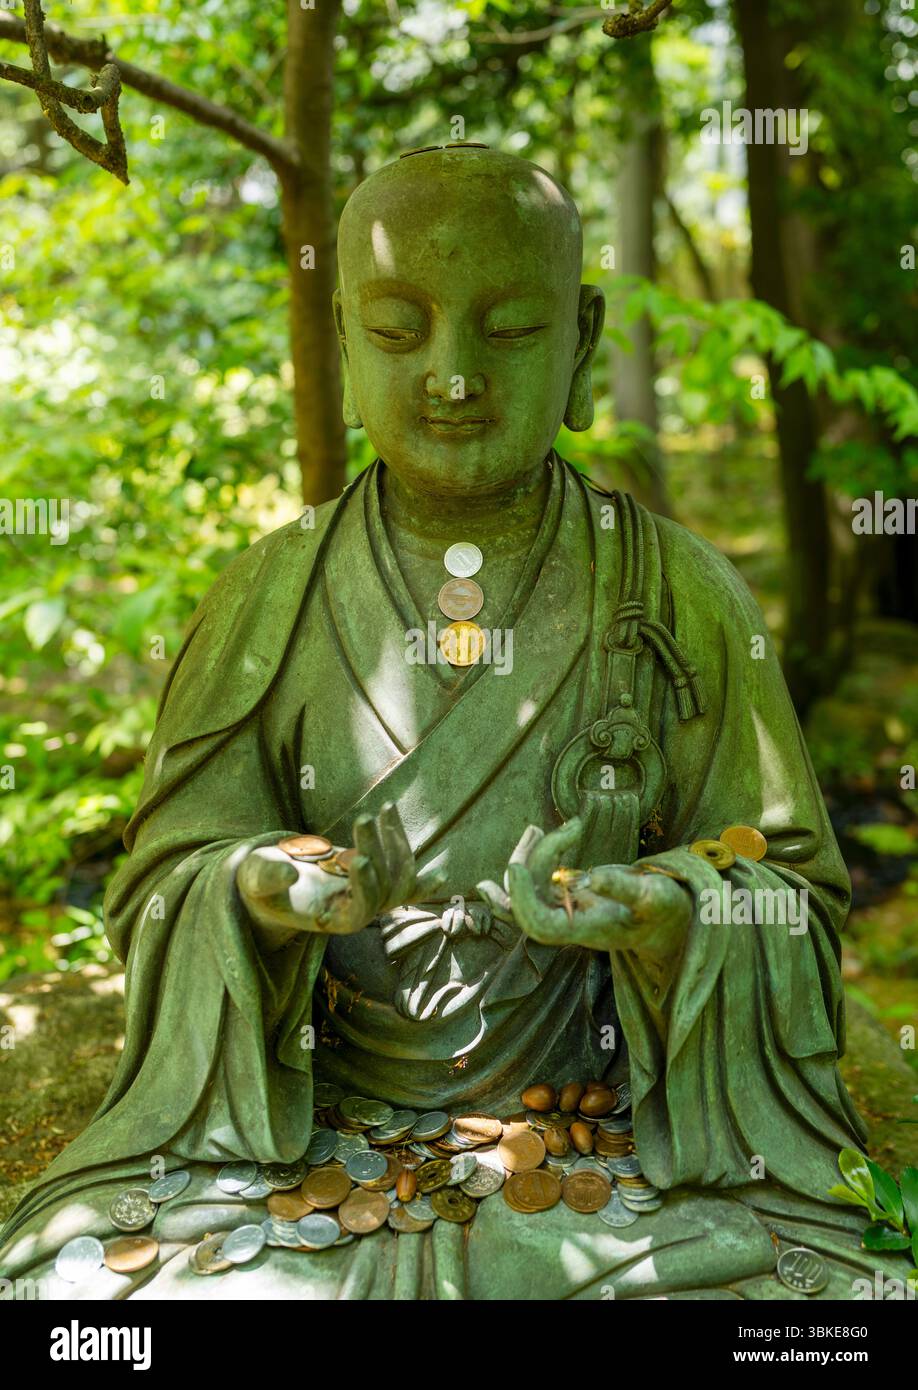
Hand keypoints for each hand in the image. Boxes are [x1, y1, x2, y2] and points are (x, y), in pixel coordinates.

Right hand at [237, 802, 436, 939]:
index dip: (366, 887)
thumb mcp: (256, 880)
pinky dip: (419, 870)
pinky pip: (407, 881)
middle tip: (362, 817)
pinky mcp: (375, 879)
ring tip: (384, 808)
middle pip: (385, 889)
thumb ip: (269, 878)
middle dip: (378, 852)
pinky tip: (439, 869)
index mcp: (332, 919)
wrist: (270, 883)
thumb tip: (291, 874)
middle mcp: (358, 911)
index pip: (363, 911)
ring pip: (399, 876)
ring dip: (396, 841)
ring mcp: (370, 895)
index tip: (357, 858)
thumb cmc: (260, 884)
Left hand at [506, 816, 691, 957]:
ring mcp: (565, 908)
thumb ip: (625, 890)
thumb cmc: (664, 911)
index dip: (523, 900)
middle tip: (536, 831)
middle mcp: (569, 922)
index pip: (540, 924)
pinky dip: (534, 858)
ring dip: (530, 855)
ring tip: (549, 828)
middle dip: (523, 866)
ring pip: (529, 888)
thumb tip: (593, 877)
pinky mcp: (567, 894)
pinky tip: (537, 834)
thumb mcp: (654, 898)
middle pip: (525, 904)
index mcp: (586, 929)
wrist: (668, 921)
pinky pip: (537, 880)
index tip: (516, 868)